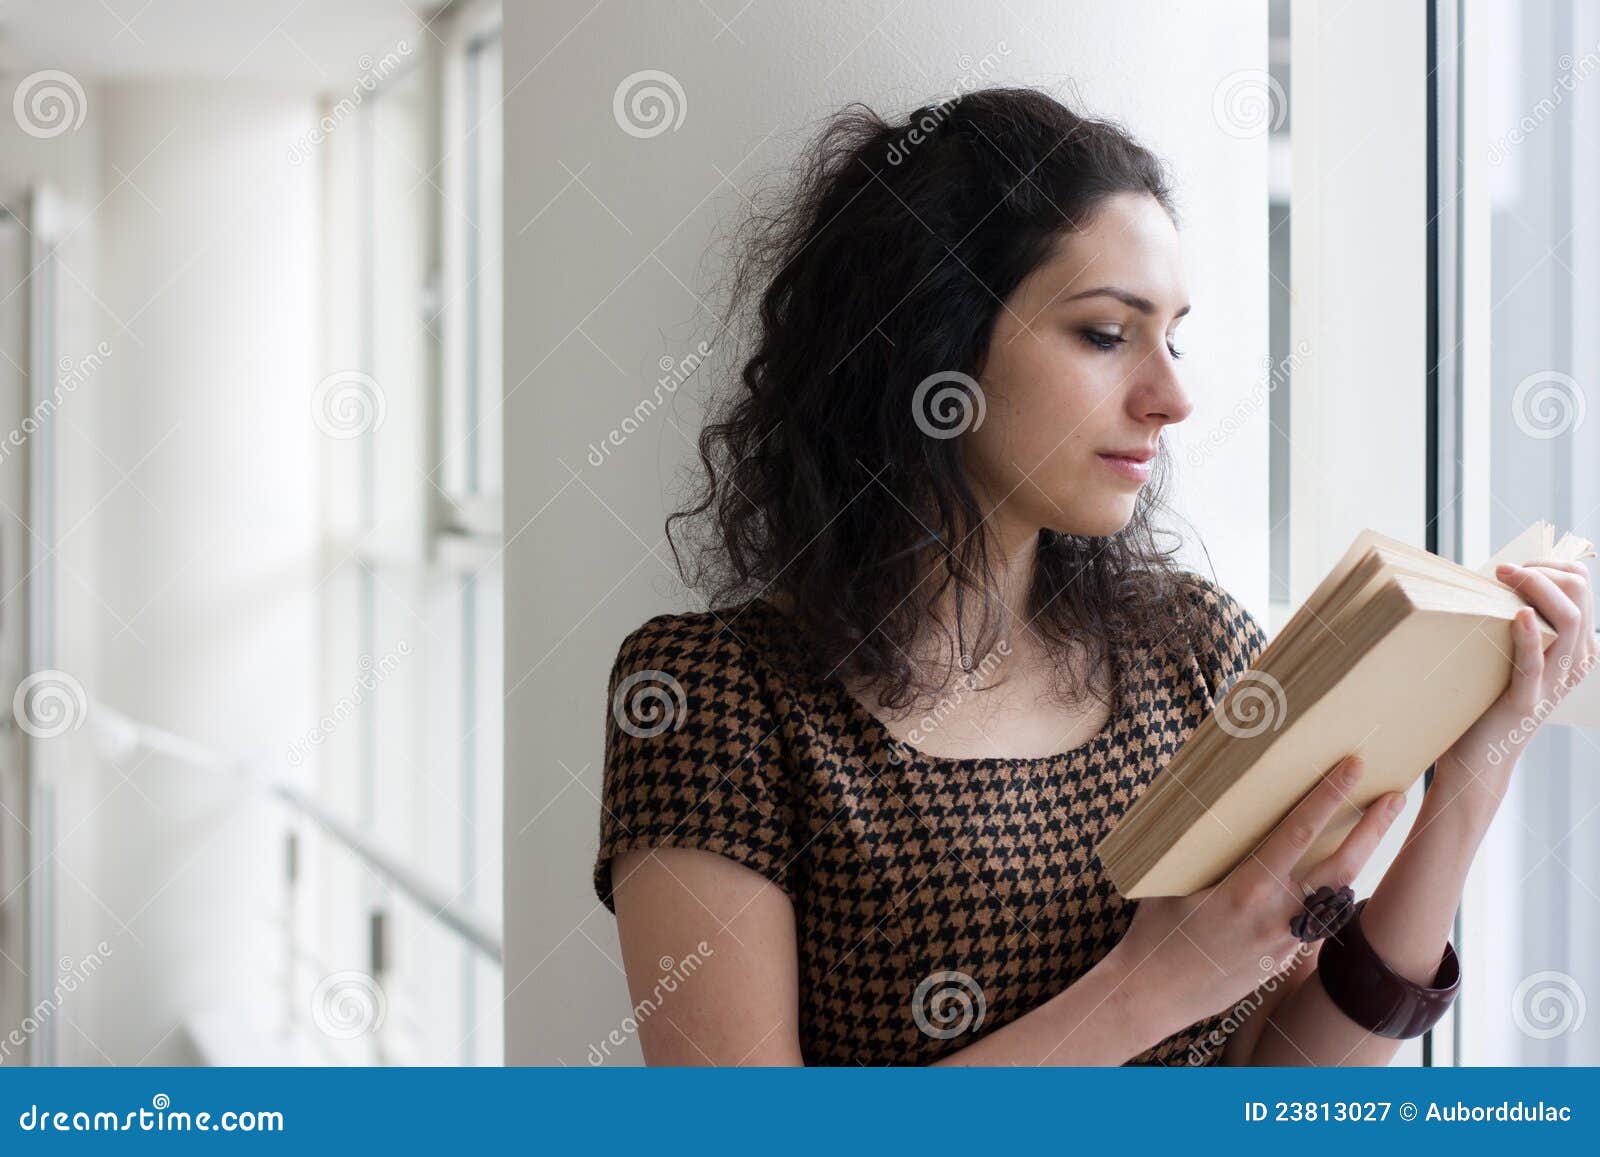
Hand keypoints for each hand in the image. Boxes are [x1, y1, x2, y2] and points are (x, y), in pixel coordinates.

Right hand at [1108, 755, 1405, 1028]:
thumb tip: (1200, 802)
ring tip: (1374, 830)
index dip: (1328, 796)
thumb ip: (1198, 847)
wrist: (1155, 995)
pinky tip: (1335, 881)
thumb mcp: (1171, 880)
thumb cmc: (1155, 933)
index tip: (1351, 766)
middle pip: (1342, 867)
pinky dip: (1330, 896)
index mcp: (1248, 889)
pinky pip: (1317, 921)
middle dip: (1372, 829)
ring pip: (1337, 897)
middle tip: (1396, 795)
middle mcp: (1277, 916)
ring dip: (1358, 861)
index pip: (1299, 832)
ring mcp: (1286, 942)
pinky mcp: (1284, 959)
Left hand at [1434, 558, 1596, 813]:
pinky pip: (1535, 663)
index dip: (1550, 564)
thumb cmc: (1483, 696)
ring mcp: (1553, 681)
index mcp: (1575, 647)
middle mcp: (1574, 662)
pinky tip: (1517, 615)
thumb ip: (1511, 619)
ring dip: (1535, 587)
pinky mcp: (1525, 700)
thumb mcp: (1507, 652)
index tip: (1514, 567)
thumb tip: (1493, 576)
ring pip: (1570, 619)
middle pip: (1580, 593)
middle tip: (1504, 572)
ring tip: (1504, 578)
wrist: (1475, 758)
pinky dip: (1530, 635)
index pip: (1582, 585)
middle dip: (1542, 569)